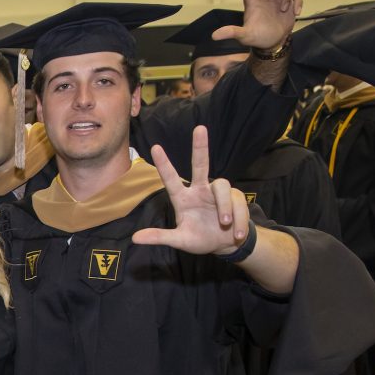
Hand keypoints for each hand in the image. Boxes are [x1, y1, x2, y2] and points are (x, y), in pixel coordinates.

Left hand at [133, 126, 251, 256]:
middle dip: (200, 146)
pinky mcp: (235, 197)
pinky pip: (238, 203)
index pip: (171, 179)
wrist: (225, 245)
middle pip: (201, 164)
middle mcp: (200, 190)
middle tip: (199, 128)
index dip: (164, 164)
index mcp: (183, 199)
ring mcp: (218, 192)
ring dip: (225, 207)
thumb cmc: (199, 239)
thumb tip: (135, 238)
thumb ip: (160, 237)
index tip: (155, 147)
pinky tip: (237, 234)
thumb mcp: (180, 240)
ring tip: (225, 224)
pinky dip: (239, 220)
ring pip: (222, 188)